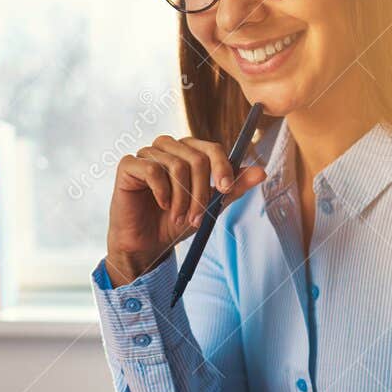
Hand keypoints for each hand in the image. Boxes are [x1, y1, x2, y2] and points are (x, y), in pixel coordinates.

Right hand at [104, 134, 265, 285]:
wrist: (147, 243)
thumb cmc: (176, 222)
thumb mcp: (210, 206)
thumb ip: (232, 188)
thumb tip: (262, 171)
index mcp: (189, 152)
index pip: (212, 148)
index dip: (222, 167)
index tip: (225, 189)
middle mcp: (169, 147)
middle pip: (196, 158)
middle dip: (201, 192)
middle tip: (196, 218)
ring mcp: (147, 154)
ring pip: (176, 165)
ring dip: (182, 198)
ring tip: (178, 217)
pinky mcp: (129, 165)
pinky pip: (152, 170)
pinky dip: (161, 192)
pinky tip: (161, 205)